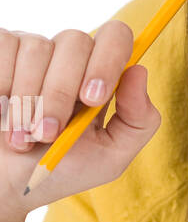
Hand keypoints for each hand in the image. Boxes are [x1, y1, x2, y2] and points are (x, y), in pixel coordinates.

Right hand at [0, 20, 160, 221]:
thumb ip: (139, 121)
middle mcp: (67, 55)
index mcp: (99, 73)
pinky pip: (5, 48)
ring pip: (37, 48)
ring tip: (22, 139)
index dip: (107, 60)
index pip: (116, 37)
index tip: (92, 98)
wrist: (10, 185)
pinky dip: (3, 88)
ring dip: (29, 101)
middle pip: (76, 41)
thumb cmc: (62, 169)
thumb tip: (139, 71)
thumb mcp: (110, 156)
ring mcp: (31, 49)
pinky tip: (1, 114)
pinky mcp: (0, 49)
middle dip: (61, 93)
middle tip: (49, 133)